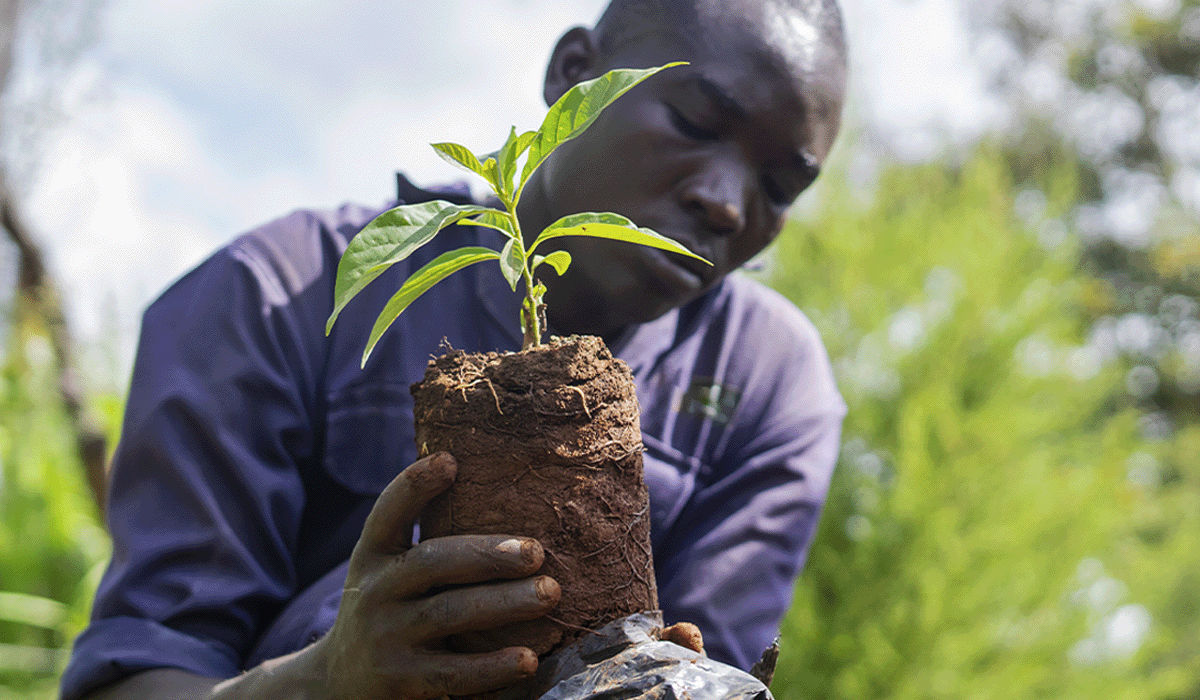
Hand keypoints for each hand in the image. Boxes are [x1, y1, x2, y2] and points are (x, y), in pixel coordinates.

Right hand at [313, 452, 560, 699]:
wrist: (336, 684)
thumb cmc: (387, 610)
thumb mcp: (387, 570)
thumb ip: (426, 541)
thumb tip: (496, 488)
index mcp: (373, 555)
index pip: (388, 513)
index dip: (414, 485)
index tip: (450, 461)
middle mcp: (375, 591)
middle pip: (433, 562)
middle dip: (487, 554)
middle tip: (536, 551)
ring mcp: (385, 638)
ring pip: (450, 614)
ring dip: (505, 603)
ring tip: (549, 593)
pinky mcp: (401, 682)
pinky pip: (453, 673)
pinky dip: (492, 667)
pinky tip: (529, 659)